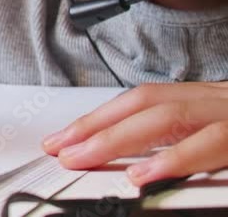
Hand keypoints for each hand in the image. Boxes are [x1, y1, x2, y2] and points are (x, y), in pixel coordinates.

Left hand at [42, 82, 227, 185]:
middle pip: (145, 105)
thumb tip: (135, 162)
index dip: (98, 117)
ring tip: (84, 157)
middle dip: (96, 127)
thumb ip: (183, 140)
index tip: (62, 138)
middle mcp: (215, 100)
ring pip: (168, 117)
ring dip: (120, 138)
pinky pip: (212, 142)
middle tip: (61, 150)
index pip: (141, 101)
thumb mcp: (217, 131)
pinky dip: (174, 158)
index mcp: (205, 99)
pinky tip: (143, 174)